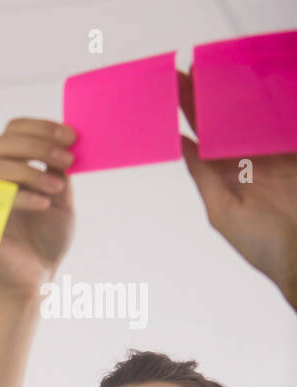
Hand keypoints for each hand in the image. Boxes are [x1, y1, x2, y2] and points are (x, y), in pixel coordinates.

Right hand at [0, 118, 76, 294]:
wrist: (36, 278)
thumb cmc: (46, 240)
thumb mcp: (61, 197)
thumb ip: (58, 169)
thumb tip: (66, 139)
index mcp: (10, 169)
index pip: (13, 132)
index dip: (41, 127)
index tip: (71, 137)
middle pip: (2, 143)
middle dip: (38, 144)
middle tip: (68, 157)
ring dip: (31, 170)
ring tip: (57, 187)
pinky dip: (22, 196)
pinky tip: (45, 205)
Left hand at [179, 69, 296, 304]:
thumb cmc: (263, 245)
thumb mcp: (224, 211)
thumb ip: (204, 177)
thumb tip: (182, 145)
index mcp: (226, 174)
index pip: (204, 135)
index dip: (190, 110)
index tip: (174, 85)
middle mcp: (250, 159)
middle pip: (230, 119)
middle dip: (214, 94)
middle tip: (198, 67)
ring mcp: (278, 153)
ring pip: (260, 116)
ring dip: (246, 94)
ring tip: (228, 69)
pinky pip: (288, 124)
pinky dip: (282, 106)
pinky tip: (271, 87)